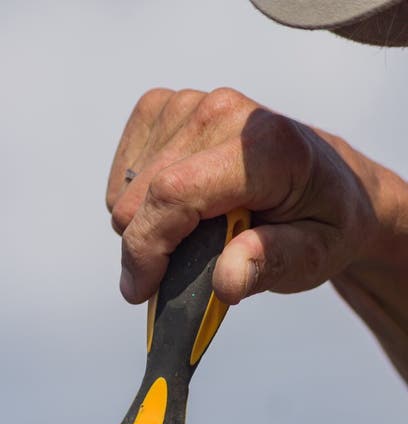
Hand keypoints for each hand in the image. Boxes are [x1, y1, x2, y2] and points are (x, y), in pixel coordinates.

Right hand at [106, 87, 388, 306]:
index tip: (140, 291)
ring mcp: (190, 104)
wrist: (329, 183)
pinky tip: (178, 209)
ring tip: (193, 236)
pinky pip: (123, 172)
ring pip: (125, 190)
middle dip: (146, 249)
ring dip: (146, 226)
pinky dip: (139, 202)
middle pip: (140, 197)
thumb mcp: (314, 256)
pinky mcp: (166, 106)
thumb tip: (225, 281)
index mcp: (264, 147)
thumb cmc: (321, 223)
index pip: (175, 193)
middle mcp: (223, 112)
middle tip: (183, 273)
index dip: (145, 248)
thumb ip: (271, 265)